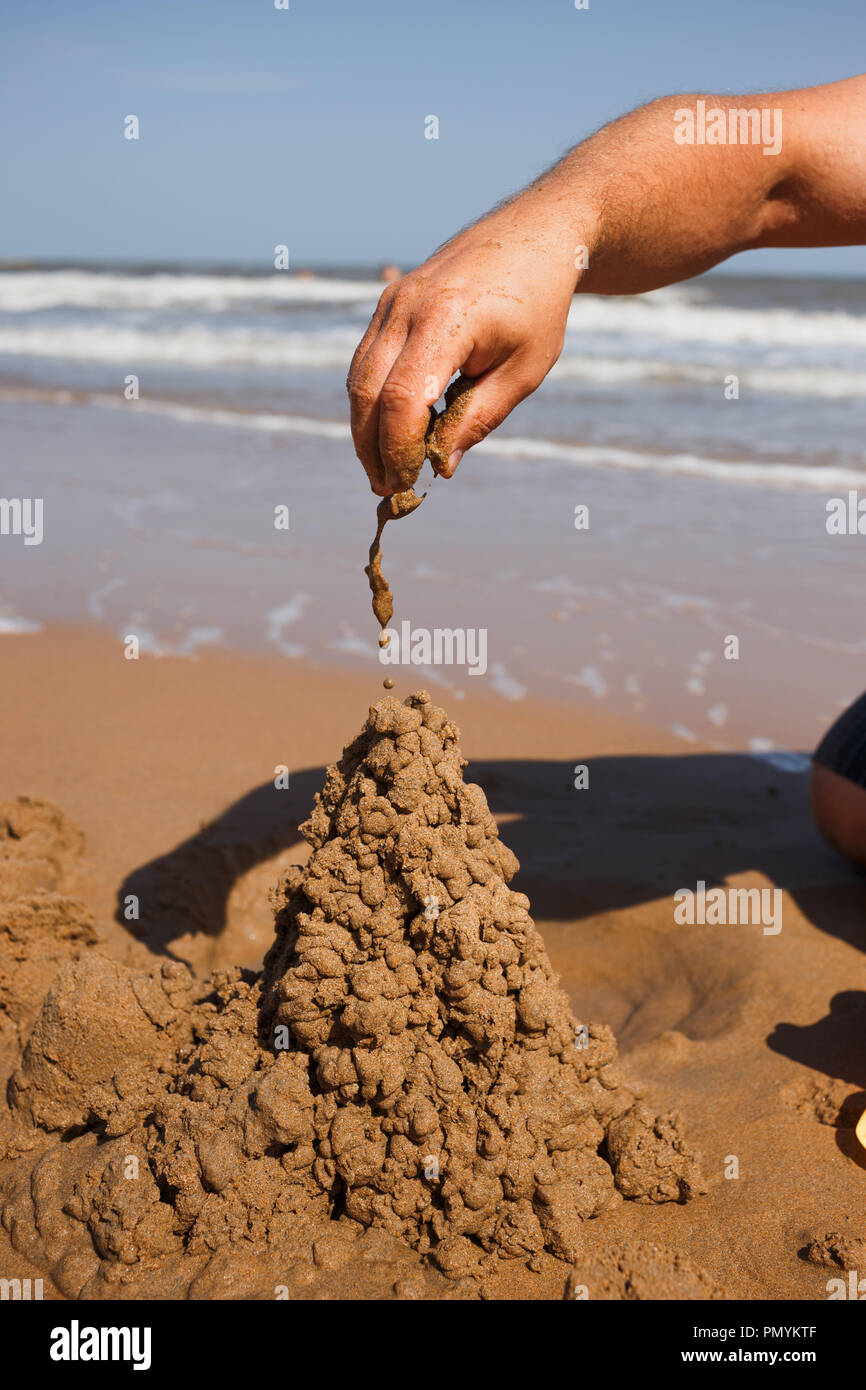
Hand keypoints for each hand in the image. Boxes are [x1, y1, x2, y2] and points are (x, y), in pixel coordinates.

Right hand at [347, 197, 580, 494]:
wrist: (534, 235)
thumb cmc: (538, 306)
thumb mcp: (522, 372)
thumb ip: (478, 419)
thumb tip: (441, 467)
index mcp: (447, 321)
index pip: (401, 399)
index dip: (399, 449)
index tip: (410, 483)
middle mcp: (408, 306)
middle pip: (367, 391)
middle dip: (372, 448)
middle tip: (387, 489)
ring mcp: (393, 300)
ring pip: (358, 377)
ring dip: (365, 429)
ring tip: (384, 469)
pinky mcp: (390, 301)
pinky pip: (367, 360)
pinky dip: (371, 401)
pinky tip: (389, 430)